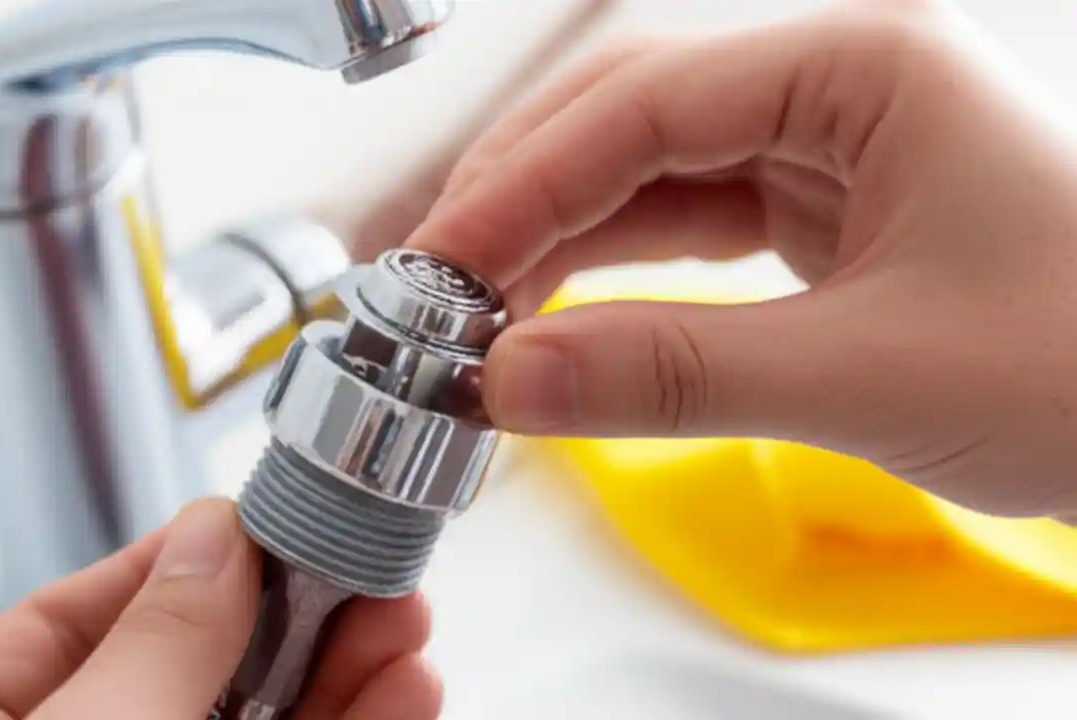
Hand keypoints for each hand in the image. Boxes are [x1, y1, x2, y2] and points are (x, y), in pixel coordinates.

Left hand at [0, 499, 440, 718]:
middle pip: (204, 667)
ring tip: (408, 621)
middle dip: (304, 613)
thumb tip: (217, 534)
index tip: (280, 519)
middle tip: (376, 568)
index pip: (93, 611)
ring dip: (352, 671)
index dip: (198, 559)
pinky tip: (404, 692)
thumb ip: (155, 643)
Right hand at [408, 0, 1076, 519]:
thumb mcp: (873, 374)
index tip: (443, 264)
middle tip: (434, 282)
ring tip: (477, 308)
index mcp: (865, 67)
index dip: (522, 184)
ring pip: (647, 176)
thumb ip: (677, 374)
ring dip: (555, 240)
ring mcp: (827, 154)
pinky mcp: (820, 222)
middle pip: (627, 119)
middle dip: (520, 198)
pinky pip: (685, 231)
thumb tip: (517, 379)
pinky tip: (557, 313)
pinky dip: (611, 277)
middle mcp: (840, 91)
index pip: (642, 105)